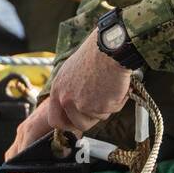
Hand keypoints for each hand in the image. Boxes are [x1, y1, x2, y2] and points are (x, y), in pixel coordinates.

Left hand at [4, 29, 130, 157]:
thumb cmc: (94, 54)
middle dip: (92, 118)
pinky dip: (118, 100)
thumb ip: (69, 91)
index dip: (68, 124)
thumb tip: (74, 107)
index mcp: (58, 90)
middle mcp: (67, 99)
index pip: (55, 121)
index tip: (77, 122)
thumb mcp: (71, 71)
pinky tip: (116, 84)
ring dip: (107, 106)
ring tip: (109, 86)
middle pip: (78, 125)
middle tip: (101, 103)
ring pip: (98, 118)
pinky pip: (112, 110)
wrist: (109, 48)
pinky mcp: (99, 107)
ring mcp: (82, 105)